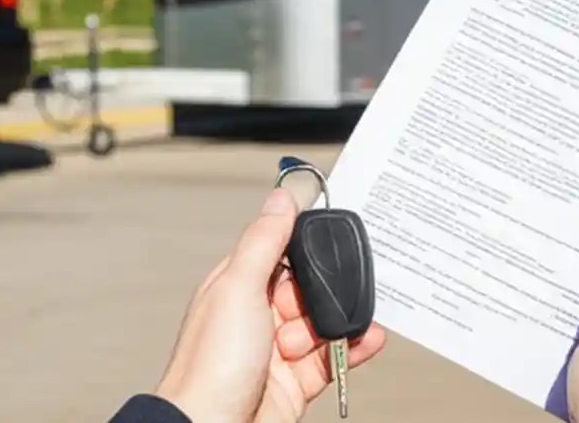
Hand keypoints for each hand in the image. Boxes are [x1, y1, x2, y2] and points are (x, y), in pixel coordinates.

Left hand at [155, 188, 387, 422]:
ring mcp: (275, 352)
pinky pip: (331, 358)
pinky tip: (368, 340)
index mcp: (235, 287)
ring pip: (321, 325)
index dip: (304, 248)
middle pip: (306, 290)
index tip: (334, 236)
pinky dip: (352, 349)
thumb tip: (281, 196)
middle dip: (324, 294)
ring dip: (336, 325)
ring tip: (338, 329)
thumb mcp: (239, 288)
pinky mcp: (295, 382)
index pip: (278, 253)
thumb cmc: (210, 366)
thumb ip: (265, 242)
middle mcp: (254, 317)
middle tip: (330, 297)